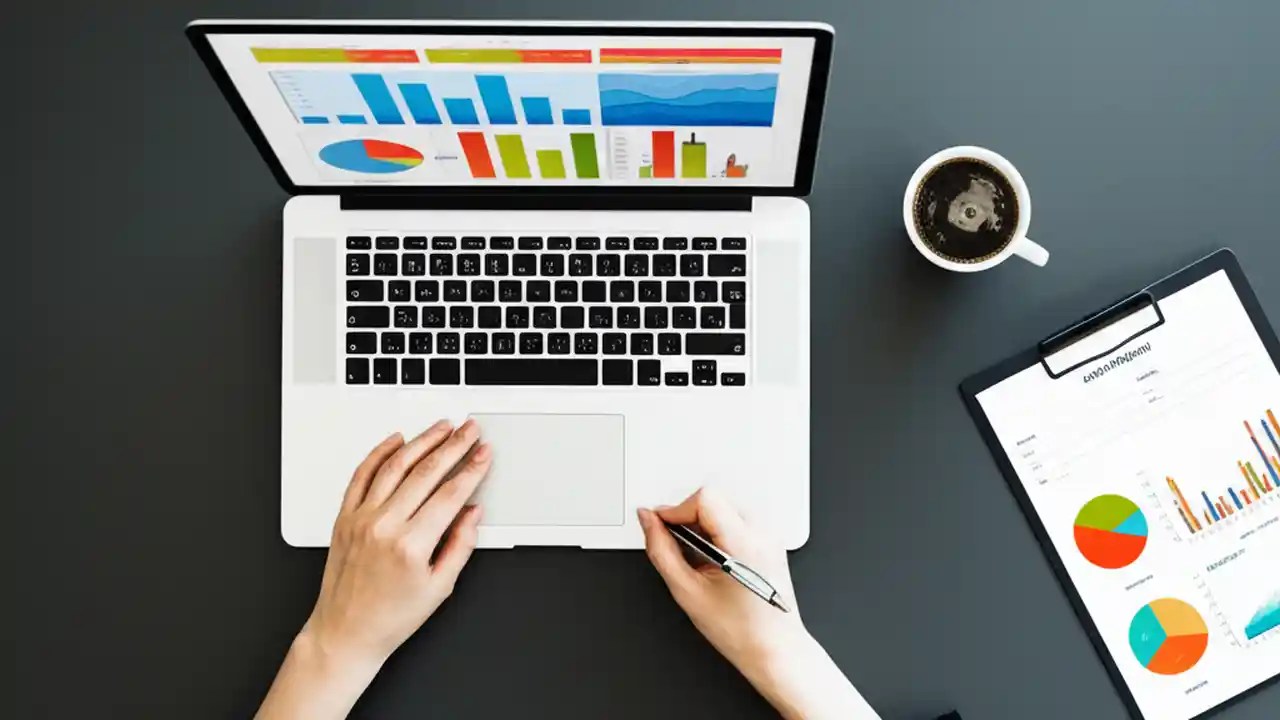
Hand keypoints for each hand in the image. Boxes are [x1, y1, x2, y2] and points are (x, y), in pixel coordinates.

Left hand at [305, 419, 488, 663]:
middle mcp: (384, 526)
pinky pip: (361, 475)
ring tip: (442, 428)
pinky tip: (396, 440)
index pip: (451, 494)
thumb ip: (460, 545)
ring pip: (395, 465)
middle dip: (454, 445)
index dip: (472, 469)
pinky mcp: (344, 517)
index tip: (484, 453)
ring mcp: (361, 518)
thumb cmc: (390, 617)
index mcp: (412, 545)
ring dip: (422, 441)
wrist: (346, 632)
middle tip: (469, 430)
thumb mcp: (439, 587)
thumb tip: (472, 513)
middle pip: (426, 472)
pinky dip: (379, 453)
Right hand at [639, 489, 879, 719]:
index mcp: (744, 544)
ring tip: (696, 559)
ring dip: (702, 525)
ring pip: (724, 507)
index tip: (660, 526)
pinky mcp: (770, 540)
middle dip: (687, 518)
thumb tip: (647, 521)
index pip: (704, 499)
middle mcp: (762, 533)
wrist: (774, 649)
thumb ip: (661, 551)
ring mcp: (769, 535)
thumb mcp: (688, 592)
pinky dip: (718, 532)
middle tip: (676, 547)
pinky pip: (737, 519)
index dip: (675, 510)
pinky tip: (713, 560)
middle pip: (713, 500)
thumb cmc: (740, 631)